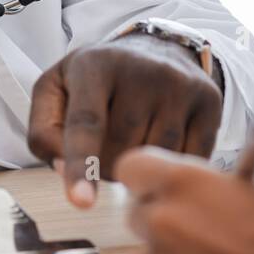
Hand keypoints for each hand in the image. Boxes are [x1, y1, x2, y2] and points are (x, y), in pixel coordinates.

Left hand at [27, 32, 222, 207]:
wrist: (156, 50)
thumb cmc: (97, 80)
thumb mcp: (56, 91)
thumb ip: (44, 131)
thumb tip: (63, 168)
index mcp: (95, 64)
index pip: (86, 124)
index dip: (81, 166)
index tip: (81, 203)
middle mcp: (141, 68)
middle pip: (121, 149)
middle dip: (107, 167)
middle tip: (105, 152)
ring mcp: (179, 83)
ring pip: (156, 157)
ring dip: (141, 171)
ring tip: (132, 148)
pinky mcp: (209, 98)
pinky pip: (190, 157)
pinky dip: (173, 167)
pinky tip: (162, 152)